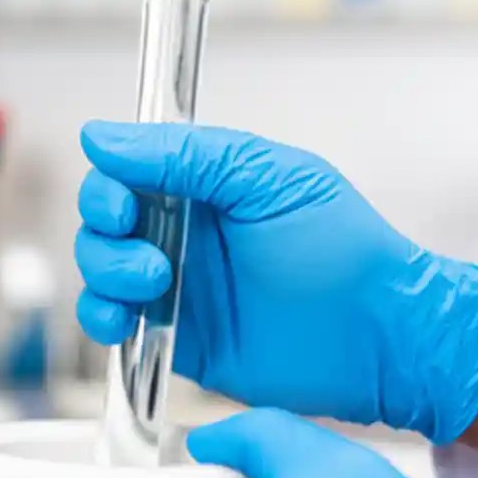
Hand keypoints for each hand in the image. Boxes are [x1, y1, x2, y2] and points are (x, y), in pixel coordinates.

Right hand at [75, 121, 477, 443]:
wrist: (378, 339)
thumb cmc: (344, 252)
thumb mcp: (268, 179)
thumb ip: (185, 154)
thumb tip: (102, 137)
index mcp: (204, 186)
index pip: (125, 172)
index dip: (109, 185)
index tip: (122, 202)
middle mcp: (183, 233)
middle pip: (101, 222)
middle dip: (105, 234)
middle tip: (148, 250)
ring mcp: (176, 287)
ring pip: (99, 272)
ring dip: (106, 275)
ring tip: (156, 285)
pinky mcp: (175, 339)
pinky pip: (113, 326)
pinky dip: (102, 322)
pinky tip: (126, 323)